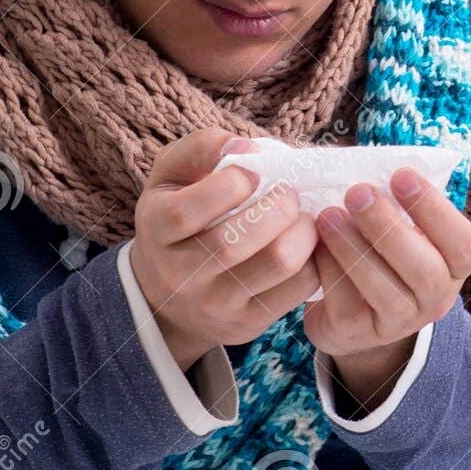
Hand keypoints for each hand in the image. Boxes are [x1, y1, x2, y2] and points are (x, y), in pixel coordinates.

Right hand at [128, 129, 319, 369]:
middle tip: (288, 192)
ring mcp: (215, 305)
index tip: (254, 169)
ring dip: (304, 230)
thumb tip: (246, 145)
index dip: (233, 182)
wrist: (166, 295)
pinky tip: (306, 242)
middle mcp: (179, 274)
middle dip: (278, 205)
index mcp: (156, 230)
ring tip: (302, 215)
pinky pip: (299, 288)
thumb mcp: (171, 176)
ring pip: (277, 263)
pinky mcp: (247, 324)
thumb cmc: (176, 218)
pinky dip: (314, 258)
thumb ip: (200, 148)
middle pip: (237, 241)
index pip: (190, 211)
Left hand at [305, 167, 470, 414]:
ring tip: (328, 215)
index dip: (434, 209)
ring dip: (354, 249)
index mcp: (453, 265)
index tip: (400, 175)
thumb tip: (373, 160)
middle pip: (423, 269)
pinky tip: (314, 245)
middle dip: (388, 228)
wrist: (353, 312)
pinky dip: (329, 270)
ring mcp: (398, 322)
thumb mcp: (399, 226)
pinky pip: (345, 304)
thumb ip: (397, 202)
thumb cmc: (379, 250)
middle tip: (358, 192)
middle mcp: (435, 298)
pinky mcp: (357, 334)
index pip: (462, 243)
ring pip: (384, 290)